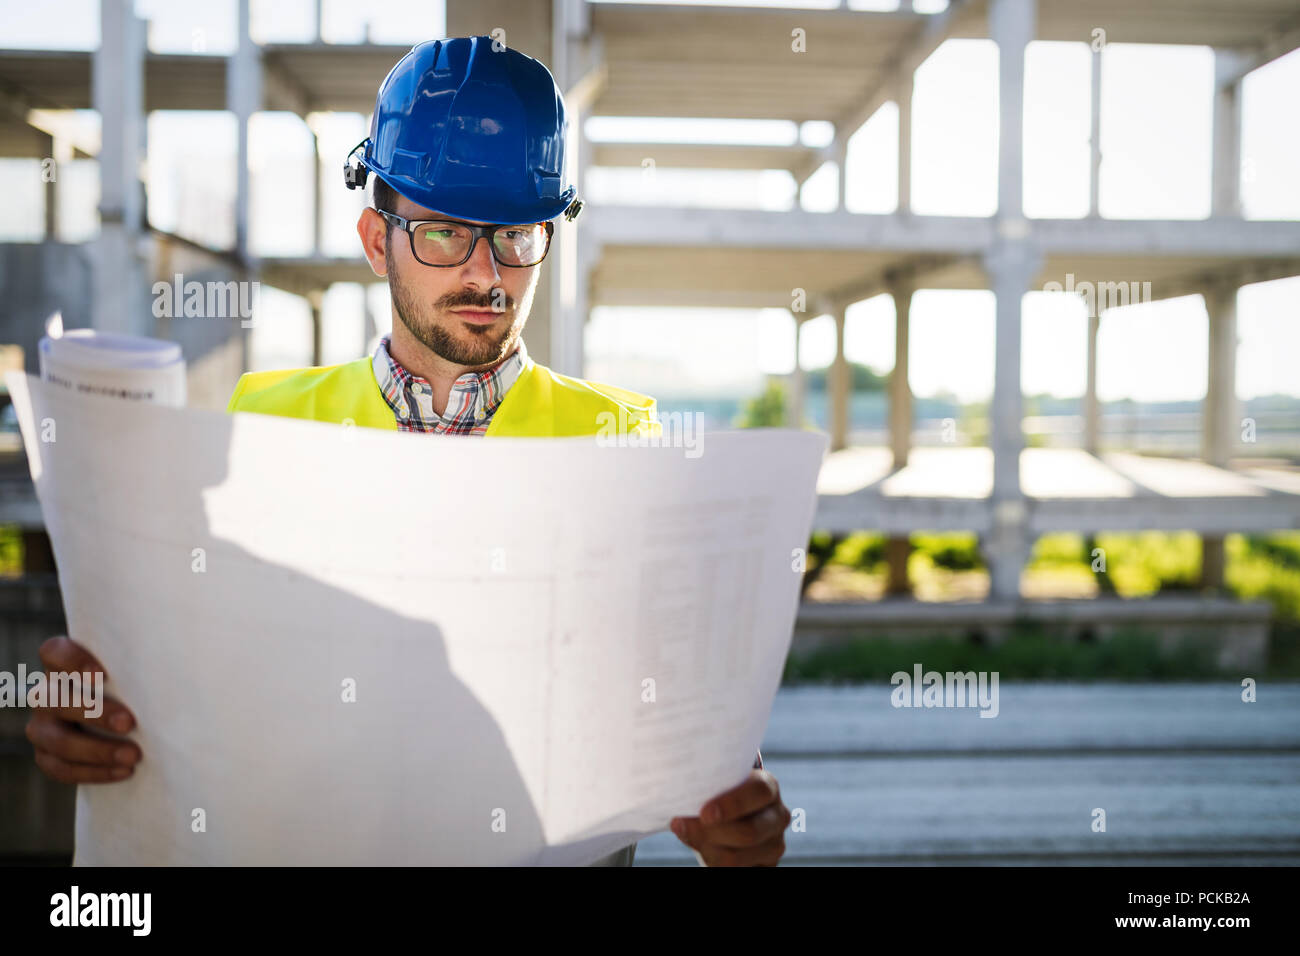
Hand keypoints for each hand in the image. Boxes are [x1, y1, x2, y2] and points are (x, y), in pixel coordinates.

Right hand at [25, 635, 140, 783]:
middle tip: (129, 723)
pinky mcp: (45, 754)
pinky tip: (123, 771)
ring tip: (133, 756)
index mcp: (62, 665)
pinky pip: (61, 768)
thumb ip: (140, 665)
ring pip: (56, 739)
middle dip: (94, 713)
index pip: (53, 653)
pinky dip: (93, 772)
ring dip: (95, 750)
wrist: (119, 719)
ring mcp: (42, 725)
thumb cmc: (132, 684)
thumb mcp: (131, 671)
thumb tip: (178, 667)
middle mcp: (46, 693)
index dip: (72, 662)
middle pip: (55, 700)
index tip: (102, 675)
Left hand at [670, 769, 789, 865]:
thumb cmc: (719, 792)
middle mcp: (777, 816)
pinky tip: (701, 848)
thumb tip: (680, 814)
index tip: (705, 813)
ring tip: (685, 834)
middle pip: (748, 832)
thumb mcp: (716, 784)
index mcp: (768, 787)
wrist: (732, 812)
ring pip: (736, 857)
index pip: (759, 792)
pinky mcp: (767, 865)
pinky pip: (736, 870)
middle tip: (681, 825)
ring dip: (705, 848)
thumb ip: (704, 789)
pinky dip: (712, 862)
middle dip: (710, 832)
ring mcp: (775, 843)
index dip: (733, 804)